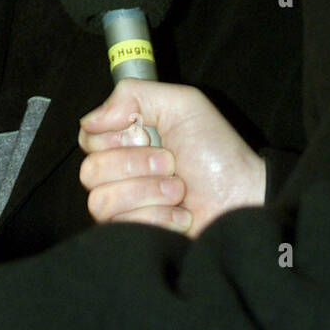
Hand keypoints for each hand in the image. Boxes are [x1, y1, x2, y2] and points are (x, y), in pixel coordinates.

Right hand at [79, 80, 265, 237]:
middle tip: (171, 162)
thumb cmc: (216, 151)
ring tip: (178, 190)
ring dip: (148, 192)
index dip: (115, 137)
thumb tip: (89, 121)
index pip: (87, 138)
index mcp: (126, 140)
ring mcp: (124, 207)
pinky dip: (159, 217)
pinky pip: (122, 226)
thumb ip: (132, 94)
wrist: (242, 196)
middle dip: (137, 165)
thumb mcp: (181, 104)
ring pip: (100, 201)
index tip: (147, 135)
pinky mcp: (134, 235)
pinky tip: (181, 214)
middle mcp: (119, 173)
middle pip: (90, 170)